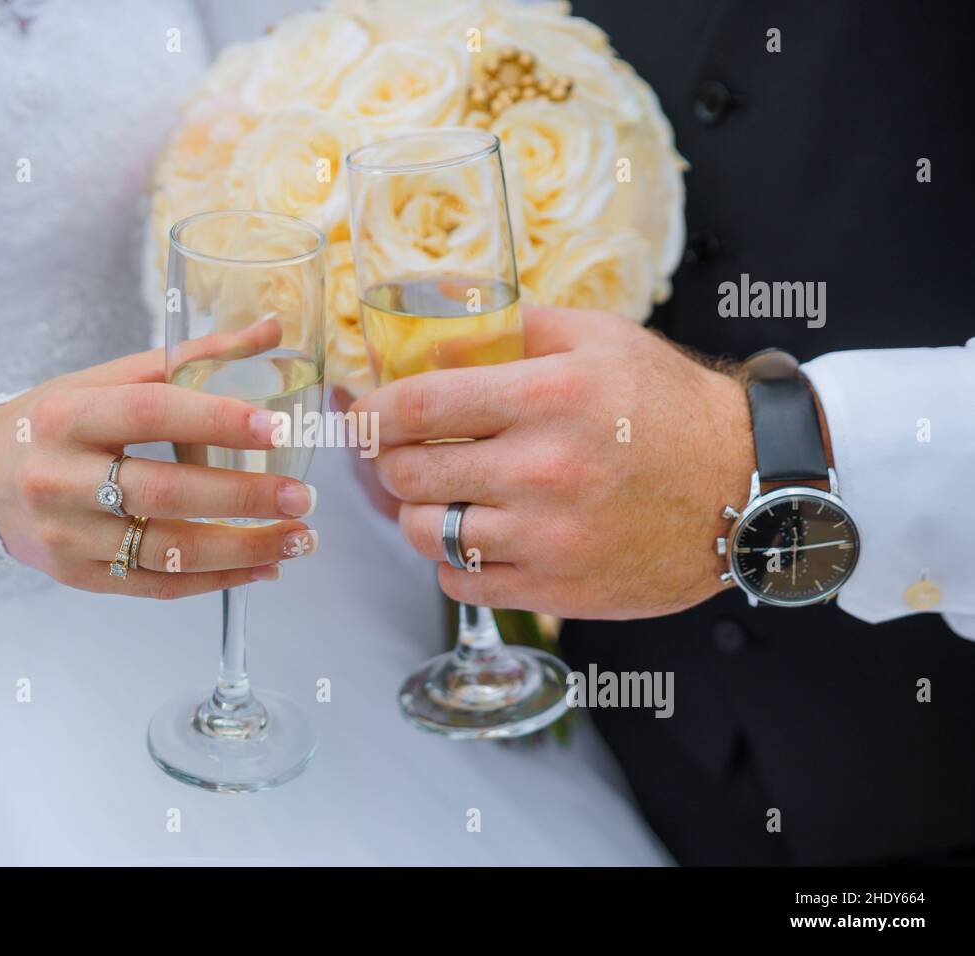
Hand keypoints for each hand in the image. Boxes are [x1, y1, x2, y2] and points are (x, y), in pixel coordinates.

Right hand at [0, 339, 317, 597]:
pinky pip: (157, 585)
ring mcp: (65, 535)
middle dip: (243, 498)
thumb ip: (192, 358)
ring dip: (244, 550)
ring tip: (299, 540)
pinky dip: (217, 580)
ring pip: (166, 551)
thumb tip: (273, 328)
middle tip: (303, 497)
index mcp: (67, 416)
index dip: (216, 419)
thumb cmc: (57, 422)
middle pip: (163, 493)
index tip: (277, 426)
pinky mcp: (77, 576)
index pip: (149, 413)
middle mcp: (59, 478)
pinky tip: (263, 568)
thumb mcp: (108, 380)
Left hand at [351, 305, 754, 619]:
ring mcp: (549, 537)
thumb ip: (513, 329)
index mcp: (550, 397)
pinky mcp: (558, 588)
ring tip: (437, 495)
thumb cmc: (668, 407)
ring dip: (416, 511)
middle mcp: (544, 470)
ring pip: (426, 532)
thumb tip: (432, 335)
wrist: (746, 484)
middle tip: (397, 452)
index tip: (363, 412)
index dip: (373, 410)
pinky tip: (474, 537)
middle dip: (387, 459)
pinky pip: (460, 583)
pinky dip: (452, 561)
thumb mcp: (600, 339)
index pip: (418, 405)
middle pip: (409, 472)